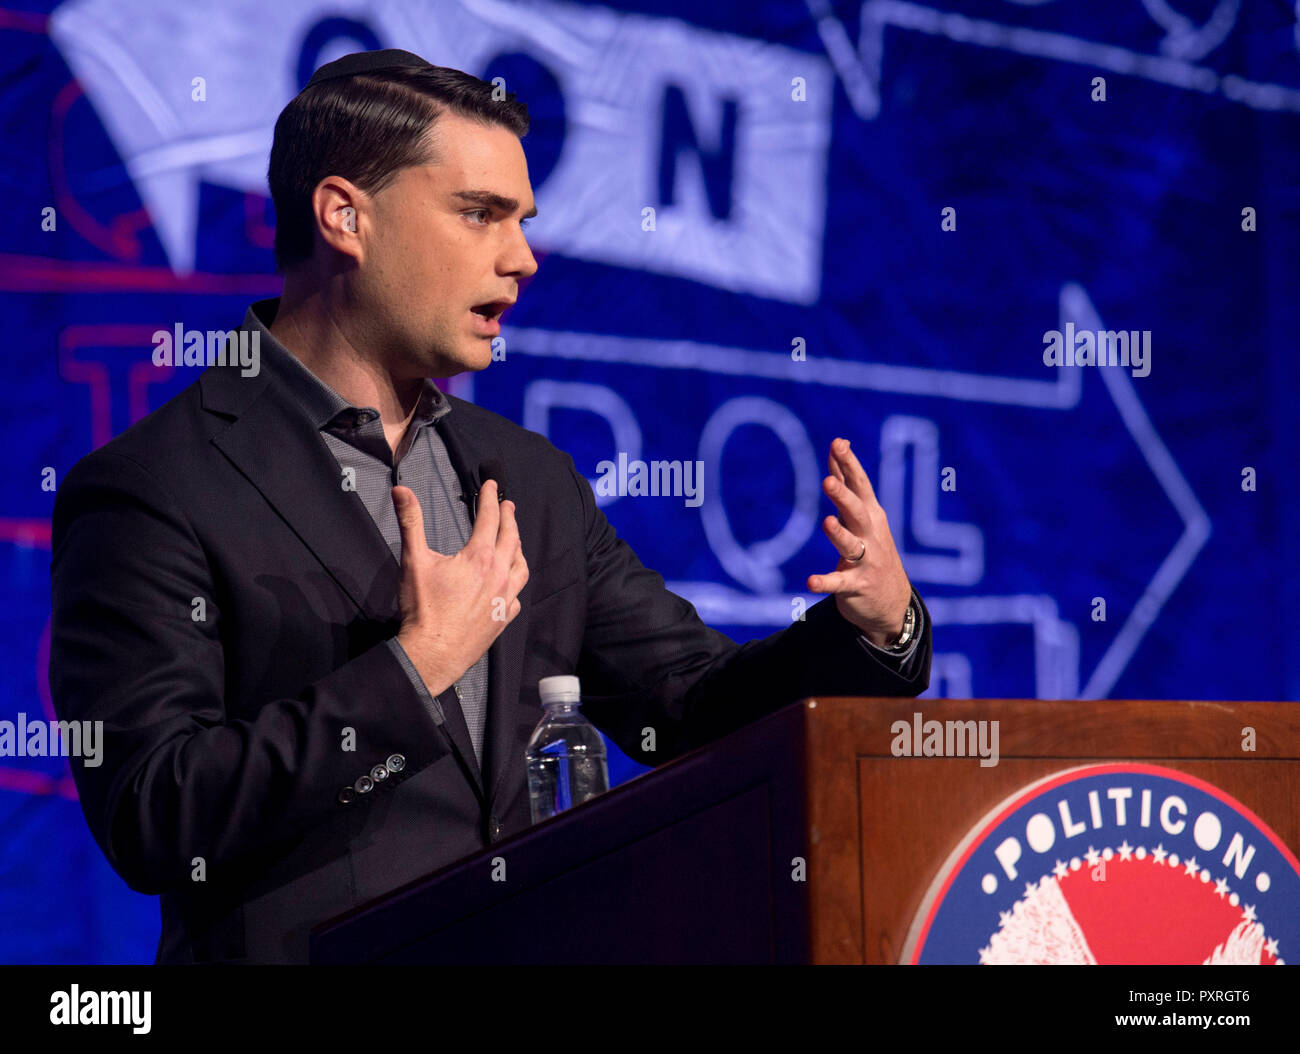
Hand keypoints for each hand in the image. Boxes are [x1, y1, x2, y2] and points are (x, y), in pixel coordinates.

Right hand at [392, 480, 528, 694]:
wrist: (433, 653)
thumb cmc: (423, 608)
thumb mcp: (414, 560)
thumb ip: (411, 522)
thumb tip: (402, 490)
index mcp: (480, 557)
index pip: (490, 519)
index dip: (490, 499)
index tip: (491, 485)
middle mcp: (499, 574)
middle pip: (511, 538)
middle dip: (509, 518)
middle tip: (508, 505)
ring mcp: (505, 597)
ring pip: (521, 565)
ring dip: (518, 548)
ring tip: (514, 539)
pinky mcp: (504, 617)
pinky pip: (517, 594)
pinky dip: (516, 580)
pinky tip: (511, 580)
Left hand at [806, 438, 912, 646]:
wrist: (892, 603)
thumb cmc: (873, 548)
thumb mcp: (864, 515)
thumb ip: (847, 482)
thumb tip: (839, 443)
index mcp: (871, 515)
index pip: (860, 485)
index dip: (849, 465)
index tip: (838, 443)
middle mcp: (870, 535)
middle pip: (857, 512)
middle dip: (844, 496)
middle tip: (827, 482)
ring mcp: (865, 561)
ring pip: (850, 545)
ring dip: (839, 534)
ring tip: (827, 522)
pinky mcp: (856, 586)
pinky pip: (839, 583)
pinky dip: (825, 582)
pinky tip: (811, 581)